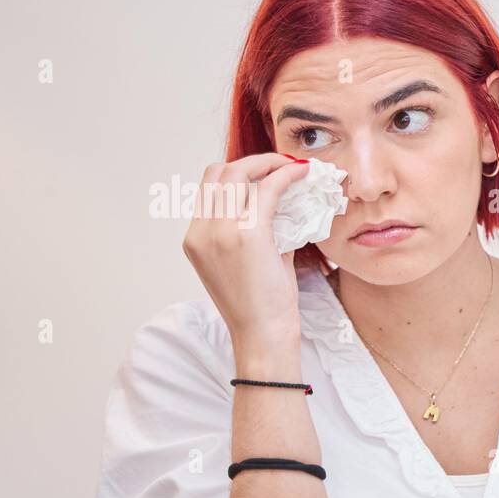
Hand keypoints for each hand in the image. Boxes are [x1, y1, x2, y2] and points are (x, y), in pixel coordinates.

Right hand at [183, 153, 311, 357]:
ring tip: (294, 168)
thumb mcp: (249, 261)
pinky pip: (266, 189)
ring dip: (268, 163)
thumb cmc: (262, 306)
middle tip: (282, 165)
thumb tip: (281, 204)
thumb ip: (255, 230)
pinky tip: (302, 175)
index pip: (209, 187)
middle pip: (218, 172)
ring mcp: (219, 232)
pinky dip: (285, 175)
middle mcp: (201, 231)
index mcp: (195, 238)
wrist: (263, 335)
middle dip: (252, 162)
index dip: (238, 173)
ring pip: (238, 173)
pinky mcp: (247, 235)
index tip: (266, 173)